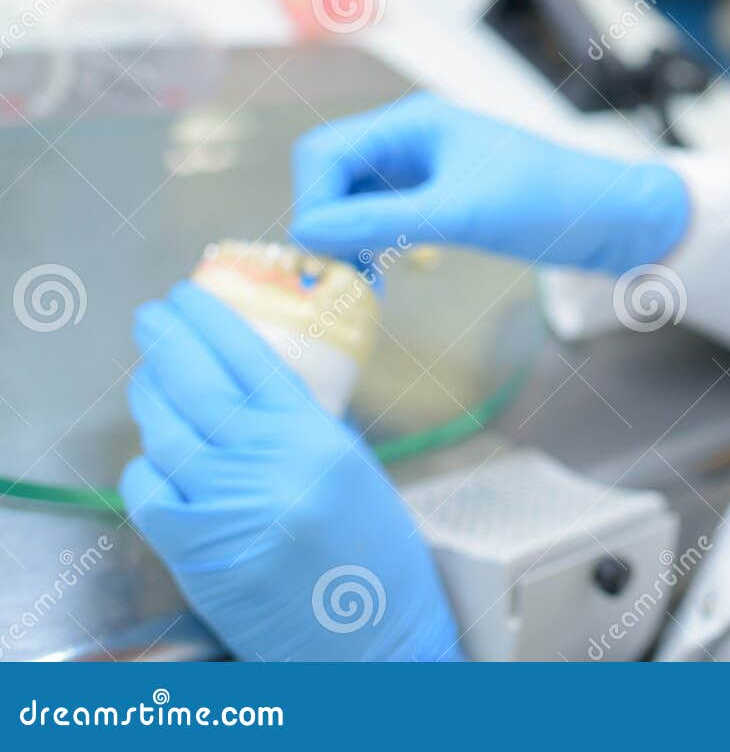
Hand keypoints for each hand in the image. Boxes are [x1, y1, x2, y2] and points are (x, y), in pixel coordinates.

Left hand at [118, 282, 459, 661]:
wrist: (374, 642)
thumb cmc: (372, 562)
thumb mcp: (349, 472)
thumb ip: (300, 429)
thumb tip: (251, 388)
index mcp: (317, 439)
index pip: (251, 359)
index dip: (211, 321)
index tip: (188, 296)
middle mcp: (271, 465)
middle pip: (198, 384)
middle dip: (165, 342)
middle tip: (151, 317)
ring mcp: (228, 507)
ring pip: (166, 433)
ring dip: (150, 400)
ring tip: (149, 380)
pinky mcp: (195, 551)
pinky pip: (148, 492)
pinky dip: (145, 470)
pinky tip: (156, 460)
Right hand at [289, 92, 689, 275]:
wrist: (612, 218)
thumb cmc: (545, 204)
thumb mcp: (460, 214)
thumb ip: (382, 222)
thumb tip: (307, 235)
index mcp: (413, 123)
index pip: (324, 153)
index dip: (312, 202)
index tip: (322, 254)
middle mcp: (412, 138)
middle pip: (334, 175)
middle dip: (327, 222)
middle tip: (339, 276)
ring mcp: (426, 167)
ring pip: (356, 199)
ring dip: (349, 238)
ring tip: (363, 282)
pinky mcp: (442, 196)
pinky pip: (384, 215)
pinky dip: (375, 243)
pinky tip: (385, 275)